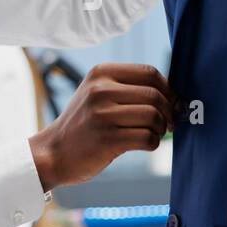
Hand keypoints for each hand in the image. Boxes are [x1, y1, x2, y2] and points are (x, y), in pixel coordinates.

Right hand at [29, 63, 175, 190]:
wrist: (53, 153)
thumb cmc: (83, 124)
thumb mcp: (96, 93)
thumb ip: (128, 87)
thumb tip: (174, 95)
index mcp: (101, 73)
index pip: (150, 72)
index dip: (168, 89)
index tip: (171, 103)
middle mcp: (100, 90)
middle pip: (155, 95)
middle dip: (168, 112)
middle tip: (167, 124)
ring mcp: (103, 115)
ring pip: (154, 116)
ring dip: (161, 129)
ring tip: (153, 134)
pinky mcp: (107, 140)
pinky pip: (147, 138)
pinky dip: (153, 143)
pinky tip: (144, 144)